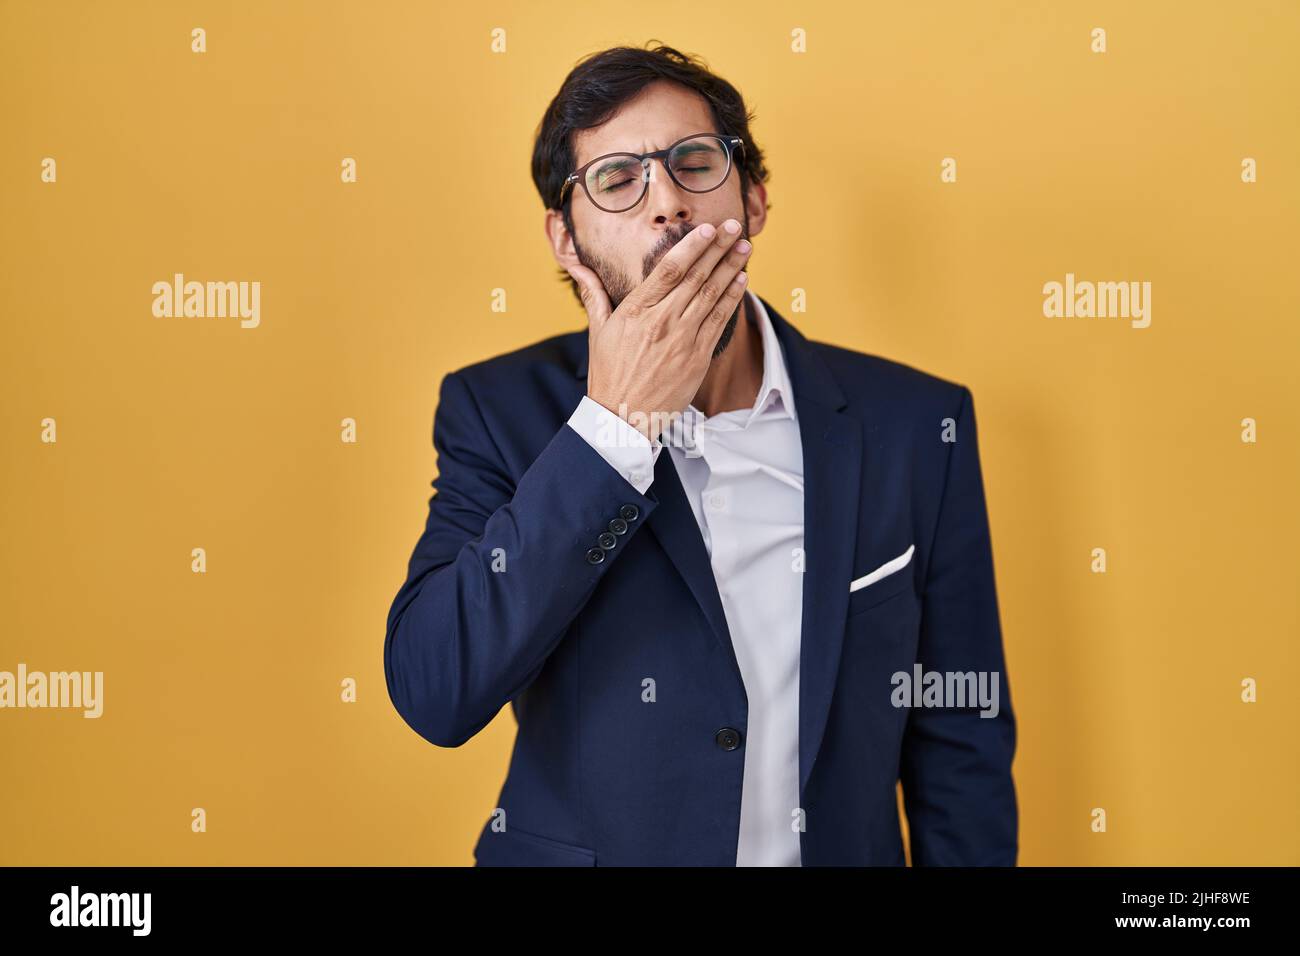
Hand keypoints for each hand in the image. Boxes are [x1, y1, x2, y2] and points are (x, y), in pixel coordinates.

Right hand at [567, 219, 752, 442]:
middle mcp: (662, 322)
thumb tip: (578, 267)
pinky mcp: (698, 358)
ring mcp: (683, 340)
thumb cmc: (610, 374)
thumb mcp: (597, 331)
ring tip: (744, 247)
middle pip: (696, 277)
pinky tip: (741, 279)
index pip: (669, 270)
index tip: (707, 229)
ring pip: (711, 295)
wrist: (623, 418)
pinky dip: (732, 298)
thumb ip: (593, 294)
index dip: (692, 246)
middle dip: (717, 249)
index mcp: (636, 311)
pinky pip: (719, 321)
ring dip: (730, 268)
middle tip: (733, 227)